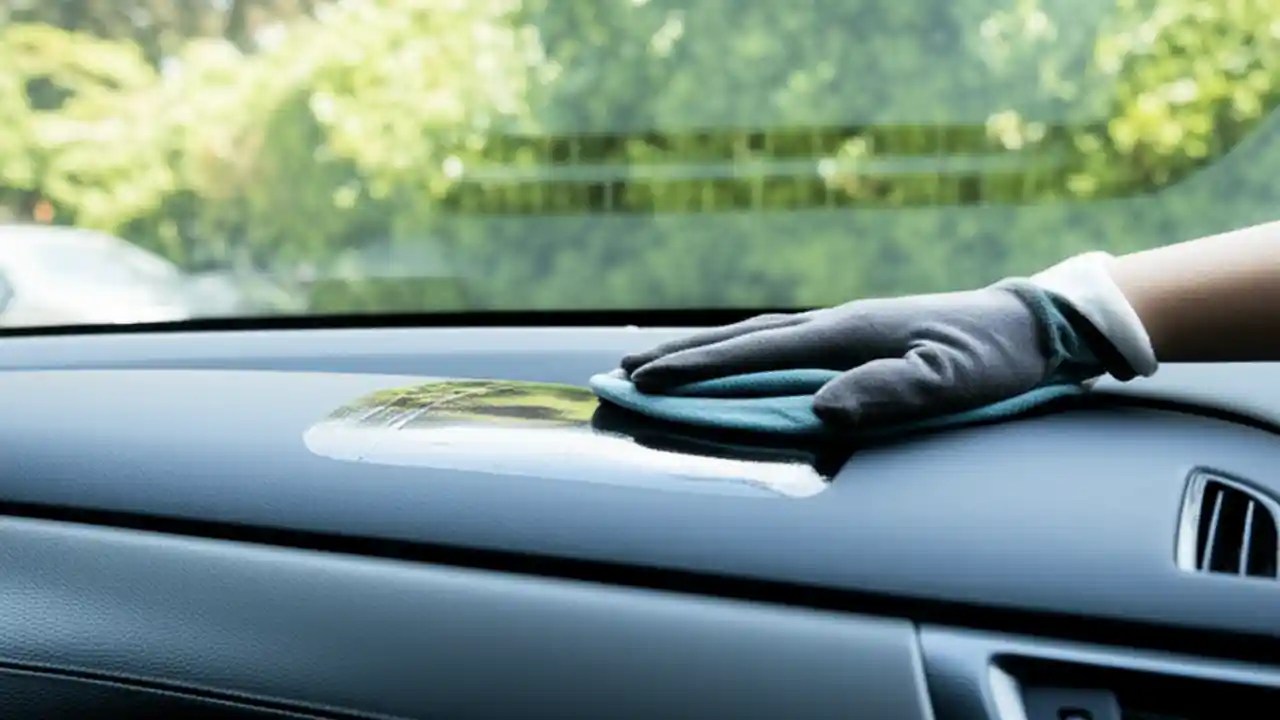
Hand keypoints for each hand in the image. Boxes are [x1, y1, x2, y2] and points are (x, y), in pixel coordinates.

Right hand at [622, 280, 1118, 427]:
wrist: (1027, 324)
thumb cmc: (992, 358)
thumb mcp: (953, 380)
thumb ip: (892, 391)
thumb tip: (823, 410)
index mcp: (845, 334)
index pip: (755, 352)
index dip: (697, 369)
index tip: (645, 380)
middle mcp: (832, 324)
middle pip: (739, 339)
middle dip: (678, 356)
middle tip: (621, 370)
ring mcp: (840, 327)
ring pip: (753, 337)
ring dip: (700, 351)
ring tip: (655, 362)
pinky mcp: (850, 336)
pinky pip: (776, 343)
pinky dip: (736, 350)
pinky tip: (728, 361)